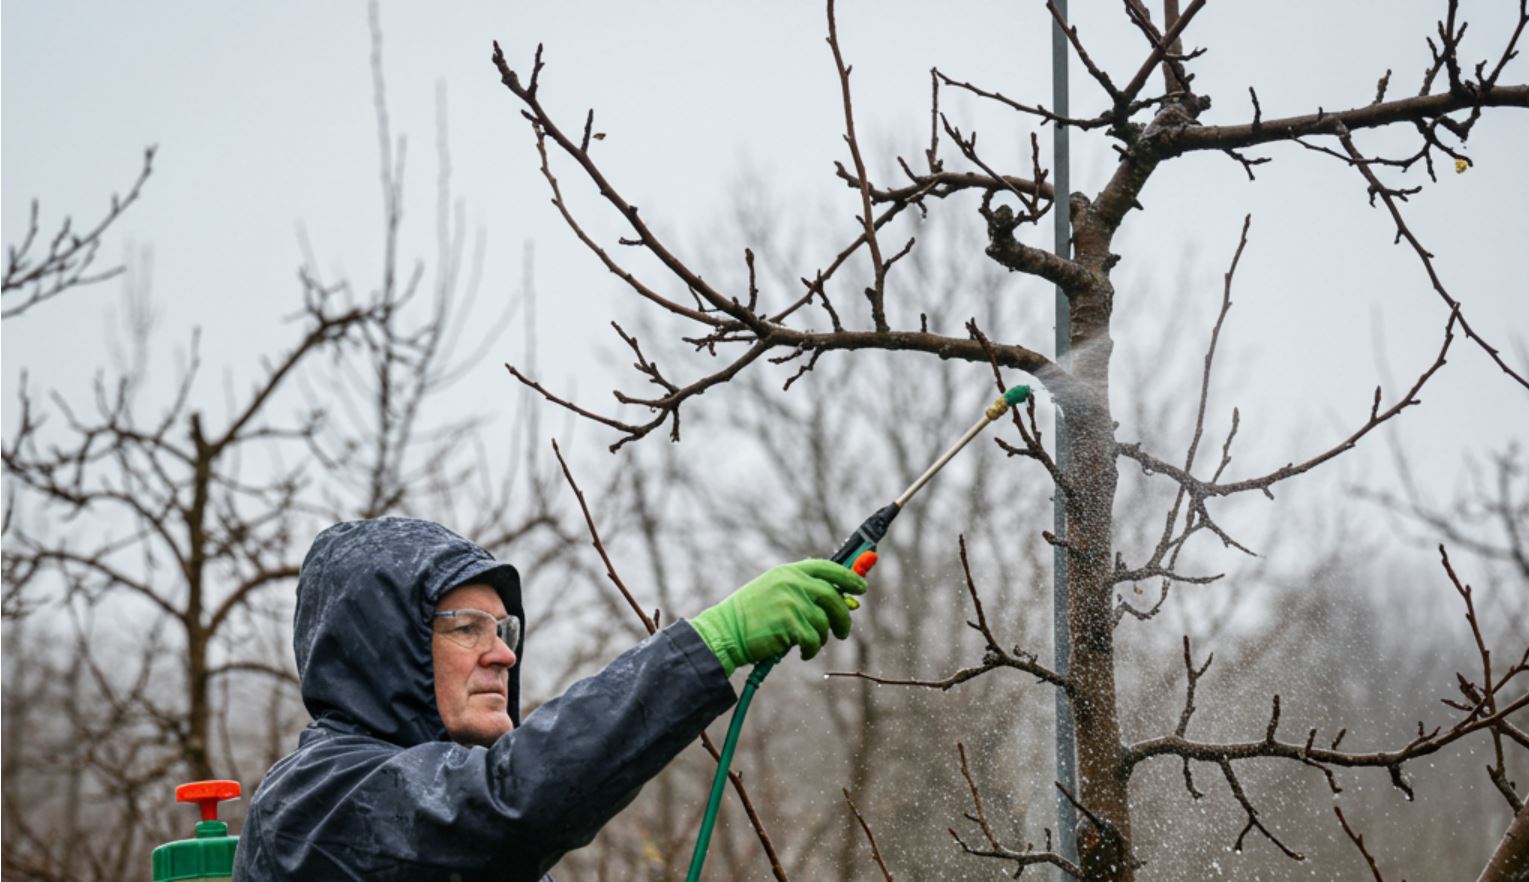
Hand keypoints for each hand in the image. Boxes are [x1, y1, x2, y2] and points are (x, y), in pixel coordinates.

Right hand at [690, 560, 866, 675]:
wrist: (725, 633)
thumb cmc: (750, 615)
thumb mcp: (774, 591)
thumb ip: (804, 590)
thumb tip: (845, 599)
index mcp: (789, 572)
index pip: (828, 568)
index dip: (849, 577)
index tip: (861, 587)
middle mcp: (792, 583)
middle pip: (834, 597)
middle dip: (843, 617)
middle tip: (843, 632)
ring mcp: (792, 602)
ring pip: (825, 622)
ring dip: (822, 638)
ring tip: (809, 645)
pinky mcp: (790, 624)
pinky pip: (814, 640)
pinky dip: (811, 650)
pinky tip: (802, 652)